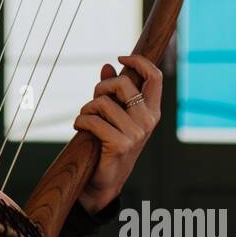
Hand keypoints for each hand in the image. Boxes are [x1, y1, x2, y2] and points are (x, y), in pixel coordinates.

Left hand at [73, 54, 161, 213]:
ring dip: (86, 109)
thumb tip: (107, 64)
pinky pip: (93, 120)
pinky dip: (81, 122)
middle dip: (101, 87)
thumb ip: (112, 91)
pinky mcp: (122, 144)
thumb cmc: (108, 144)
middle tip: (93, 101)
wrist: (104, 180)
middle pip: (123, 83)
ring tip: (85, 120)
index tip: (121, 56)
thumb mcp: (113, 115)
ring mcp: (137, 133)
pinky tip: (80, 129)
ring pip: (102, 103)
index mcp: (151, 110)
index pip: (155, 77)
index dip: (139, 61)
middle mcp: (148, 120)